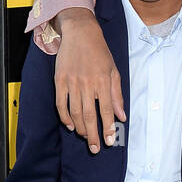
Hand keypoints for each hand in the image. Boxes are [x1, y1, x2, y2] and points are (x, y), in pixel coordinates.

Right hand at [55, 9, 126, 152]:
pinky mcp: (59, 80)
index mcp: (102, 81)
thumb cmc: (99, 52)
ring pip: (74, 112)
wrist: (80, 32)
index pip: (106, 110)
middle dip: (93, 135)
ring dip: (80, 128)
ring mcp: (71, 82)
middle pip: (89, 115)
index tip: (109, 141)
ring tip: (86, 138)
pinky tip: (70, 125)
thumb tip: (121, 116)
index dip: (108, 128)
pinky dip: (65, 117)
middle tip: (96, 148)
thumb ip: (117, 95)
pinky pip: (60, 104)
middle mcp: (86, 83)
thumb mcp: (113, 71)